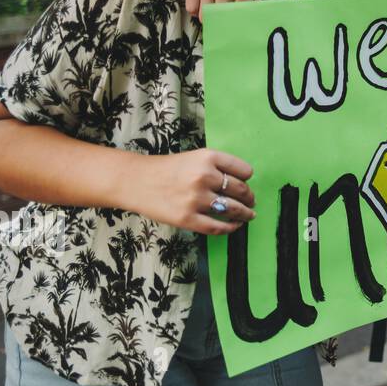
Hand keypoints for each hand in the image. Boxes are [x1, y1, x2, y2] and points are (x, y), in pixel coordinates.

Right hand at [134, 149, 254, 235]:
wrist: (135, 181)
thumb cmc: (167, 169)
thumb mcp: (194, 157)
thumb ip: (217, 167)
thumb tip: (243, 183)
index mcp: (208, 157)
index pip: (243, 170)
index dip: (247, 179)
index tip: (247, 183)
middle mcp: (204, 176)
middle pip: (241, 190)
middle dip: (249, 198)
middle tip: (251, 201)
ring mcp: (195, 199)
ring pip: (233, 209)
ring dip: (245, 214)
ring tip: (249, 215)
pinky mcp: (187, 219)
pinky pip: (217, 227)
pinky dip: (230, 228)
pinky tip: (234, 226)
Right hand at [185, 0, 259, 20]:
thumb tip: (254, 16)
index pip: (239, 19)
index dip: (239, 26)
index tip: (239, 30)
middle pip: (220, 21)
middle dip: (223, 25)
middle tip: (226, 25)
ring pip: (203, 16)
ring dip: (209, 19)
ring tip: (214, 17)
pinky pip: (190, 6)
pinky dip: (195, 10)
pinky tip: (203, 7)